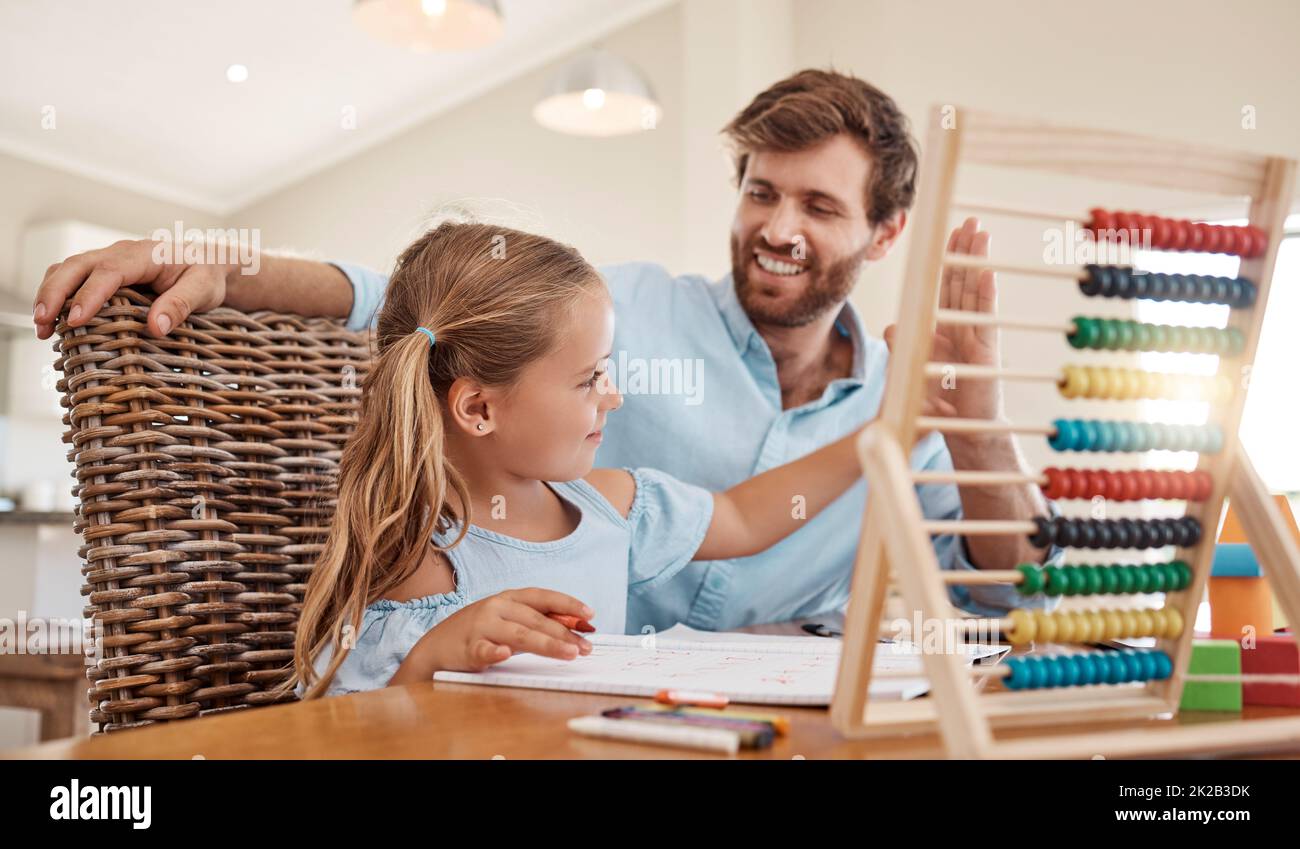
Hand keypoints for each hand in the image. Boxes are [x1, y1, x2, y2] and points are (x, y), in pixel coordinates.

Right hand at [33, 239, 234, 339]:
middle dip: (54, 293)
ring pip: (68, 269)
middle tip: (44, 323)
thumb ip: (181, 305)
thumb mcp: (204, 290)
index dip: (89, 295)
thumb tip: (155, 326)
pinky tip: (55, 320)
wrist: (209, 262)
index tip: (75, 320)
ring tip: (42, 327)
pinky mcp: (104, 272)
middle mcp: (121, 252)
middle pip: (76, 266)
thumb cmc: (207, 276)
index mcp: (144, 254)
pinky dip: (58, 294)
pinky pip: (74, 277)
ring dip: (49, 294)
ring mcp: (109, 260)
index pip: (109, 272)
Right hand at [423, 588, 594, 672]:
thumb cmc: (480, 632)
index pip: (543, 597)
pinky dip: (494, 652)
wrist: (436, 647)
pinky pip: (483, 650)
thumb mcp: (509, 621)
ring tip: (569, 653)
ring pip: (518, 634)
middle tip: (587, 647)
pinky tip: (505, 655)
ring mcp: (481, 626)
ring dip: (546, 644)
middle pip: (536, 619)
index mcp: (508, 598)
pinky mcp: (467, 648)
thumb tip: (577, 626)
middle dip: (565, 633)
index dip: (567, 604)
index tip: (590, 615)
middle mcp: (496, 607)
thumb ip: (539, 622)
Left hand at [884, 216, 1002, 423]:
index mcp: (944, 330)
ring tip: (982, 234)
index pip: (946, 287)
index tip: (950, 232)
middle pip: (963, 282)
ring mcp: (977, 338)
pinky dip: (987, 297)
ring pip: (976, 293)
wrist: (962, 434)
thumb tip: (891, 327)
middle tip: (972, 221)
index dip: (948, 260)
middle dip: (967, 251)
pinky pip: (985, 320)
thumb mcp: (912, 373)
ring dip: (978, 262)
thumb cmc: (936, 406)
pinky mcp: (987, 354)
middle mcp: (963, 329)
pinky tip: (989, 273)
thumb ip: (902, 350)